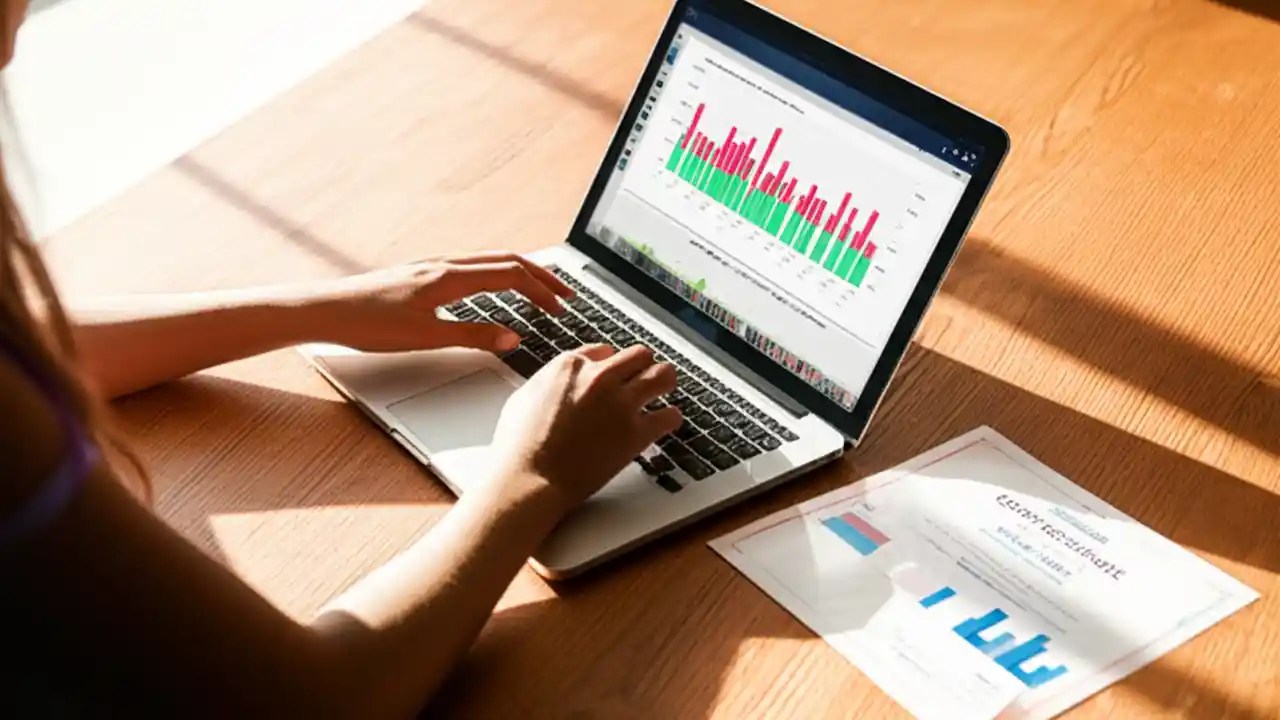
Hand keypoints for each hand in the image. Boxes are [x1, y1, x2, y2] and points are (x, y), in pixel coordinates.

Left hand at [318, 252, 572, 352]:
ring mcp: (432, 266)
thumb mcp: (425, 337)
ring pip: (488, 261)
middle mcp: (444, 265)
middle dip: (539, 276)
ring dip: (518, 273)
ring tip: (537, 289)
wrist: (326, 309)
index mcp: (450, 277)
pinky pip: (471, 267)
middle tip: (564, 294)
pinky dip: (495, 275)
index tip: (560, 307)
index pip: (510, 275)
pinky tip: (492, 290)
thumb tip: (510, 337)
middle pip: (505, 261)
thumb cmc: (368, 322)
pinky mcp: (421, 274)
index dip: (541, 290)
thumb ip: (472, 336)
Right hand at [490, 344, 681, 516]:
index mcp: (569, 366)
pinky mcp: (636, 433)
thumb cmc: (519, 447)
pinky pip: (670, 415)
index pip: (604, 350)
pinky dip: (670, 418)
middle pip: (639, 355)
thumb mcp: (524, 397)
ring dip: (664, 382)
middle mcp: (599, 378)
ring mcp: (621, 404)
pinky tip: (663, 423)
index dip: (610, 364)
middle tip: (643, 379)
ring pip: (663, 374)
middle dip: (641, 367)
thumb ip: (548, 382)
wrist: (529, 480)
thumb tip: (558, 382)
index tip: (613, 375)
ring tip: (663, 391)